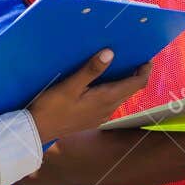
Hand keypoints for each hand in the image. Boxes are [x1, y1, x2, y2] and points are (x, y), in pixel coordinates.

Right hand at [28, 50, 152, 143]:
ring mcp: (101, 115)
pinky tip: (101, 82)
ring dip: (124, 82)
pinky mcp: (92, 118)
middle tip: (133, 56)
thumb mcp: (69, 86)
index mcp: (106, 98)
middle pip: (130, 90)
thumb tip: (110, 53)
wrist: (36, 131)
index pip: (136, 84)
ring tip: (118, 66)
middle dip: (135, 74)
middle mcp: (108, 108)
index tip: (147, 58)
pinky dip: (113, 90)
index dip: (144, 71)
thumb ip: (90, 70)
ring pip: (120, 96)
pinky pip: (110, 102)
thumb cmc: (51, 107)